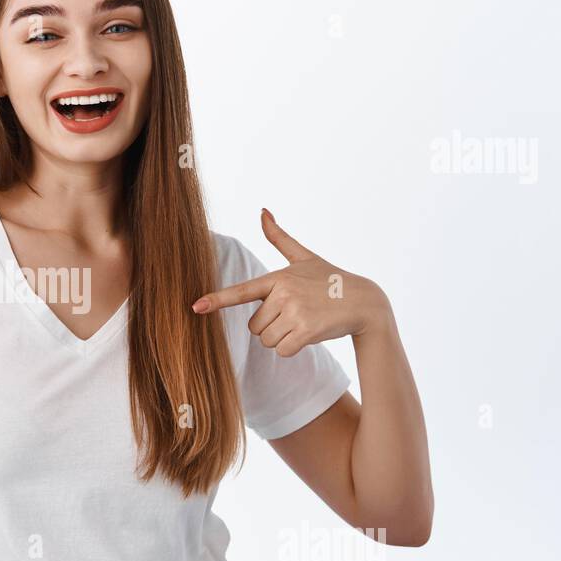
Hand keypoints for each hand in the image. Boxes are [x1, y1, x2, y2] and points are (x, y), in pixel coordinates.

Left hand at [191, 209, 389, 355]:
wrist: (364, 302)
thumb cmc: (330, 279)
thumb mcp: (304, 257)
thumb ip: (279, 237)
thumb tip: (263, 210)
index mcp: (277, 278)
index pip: (241, 291)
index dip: (217, 300)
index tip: (195, 307)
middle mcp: (284, 293)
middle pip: (254, 327)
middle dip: (271, 326)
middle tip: (296, 314)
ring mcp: (295, 312)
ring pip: (266, 340)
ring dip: (282, 338)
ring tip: (303, 322)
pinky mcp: (306, 331)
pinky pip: (282, 350)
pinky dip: (293, 348)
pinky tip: (310, 334)